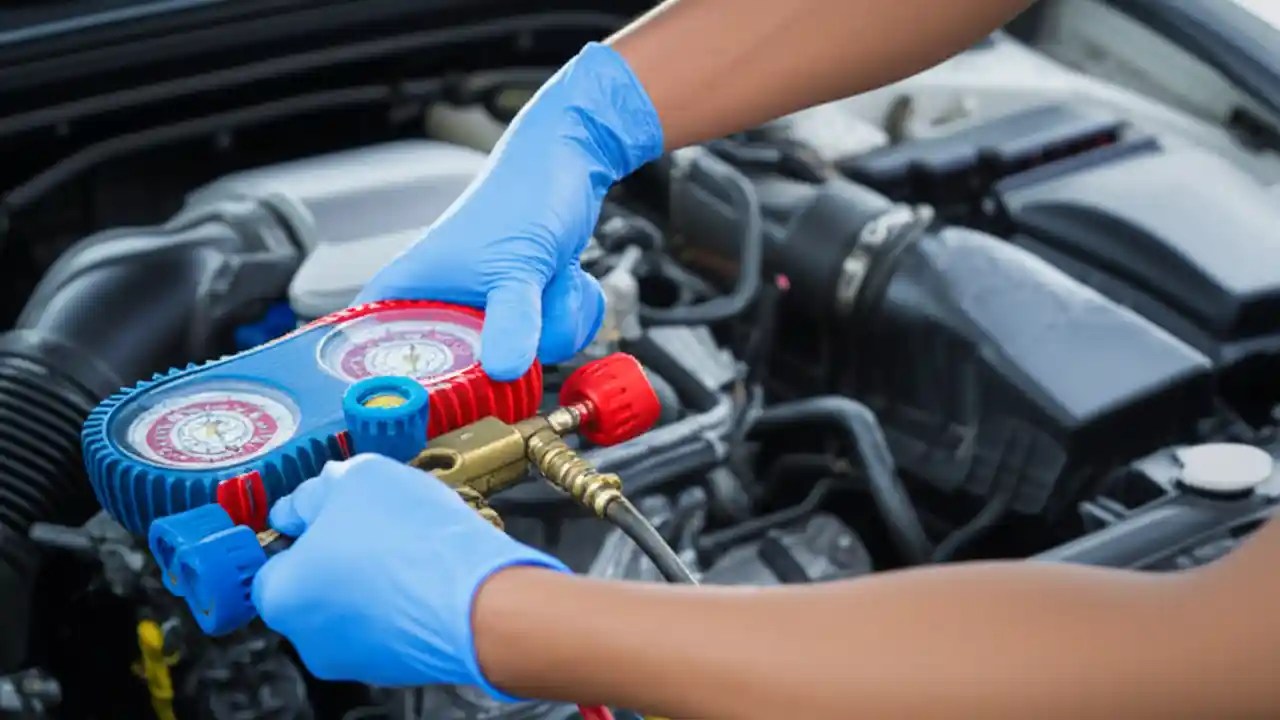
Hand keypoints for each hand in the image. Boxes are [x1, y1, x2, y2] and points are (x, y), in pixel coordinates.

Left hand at [251, 454, 568, 695]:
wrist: (482, 601)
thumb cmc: (415, 544)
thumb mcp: (358, 478)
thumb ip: (321, 487)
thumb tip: (309, 499)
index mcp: (282, 595)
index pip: (272, 561)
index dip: (301, 529)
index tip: (322, 513)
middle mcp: (310, 638)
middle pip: (315, 584)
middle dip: (340, 553)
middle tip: (374, 523)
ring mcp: (357, 658)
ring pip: (356, 604)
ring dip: (375, 575)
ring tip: (410, 545)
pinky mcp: (400, 667)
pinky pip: (391, 622)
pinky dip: (404, 598)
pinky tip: (430, 572)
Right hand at [356, 42, 664, 379]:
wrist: (571, 164)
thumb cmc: (524, 196)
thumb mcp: (516, 266)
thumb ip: (510, 319)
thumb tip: (502, 371)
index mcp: (404, 298)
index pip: (364, 366)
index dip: (381, 400)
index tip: (414, 416)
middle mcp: (436, 312)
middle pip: (459, 381)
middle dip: (509, 348)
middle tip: (517, 304)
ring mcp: (479, 317)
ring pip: (515, 366)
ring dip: (549, 323)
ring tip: (545, 277)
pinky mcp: (515, 316)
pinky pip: (543, 348)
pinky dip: (565, 316)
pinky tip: (562, 281)